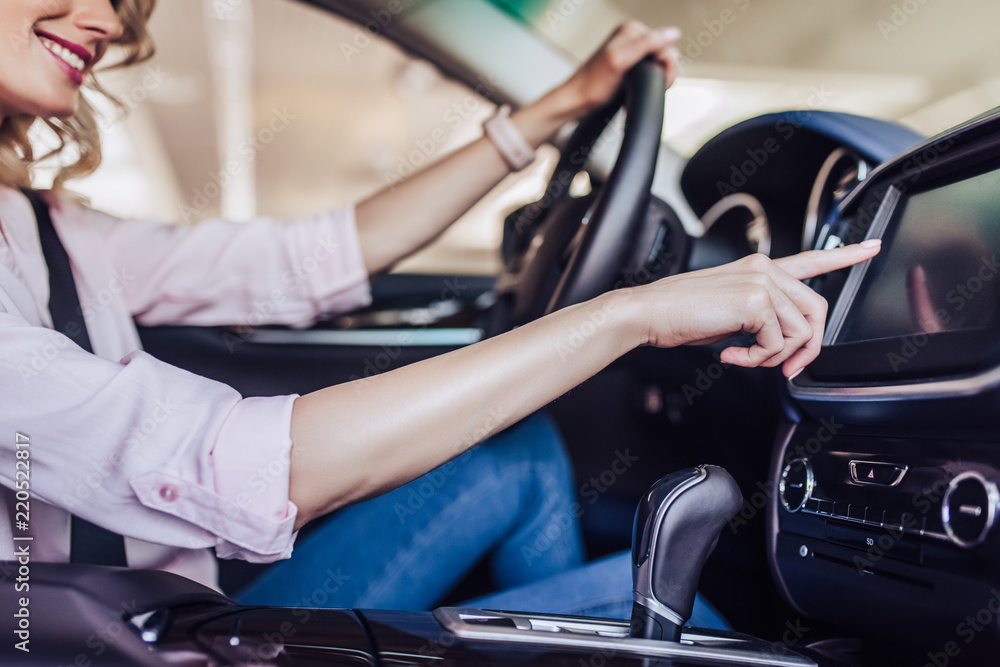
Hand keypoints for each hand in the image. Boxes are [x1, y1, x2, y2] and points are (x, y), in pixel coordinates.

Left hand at [554, 21, 681, 118]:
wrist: (576, 101)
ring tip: (639, 87)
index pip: (666, 42)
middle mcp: (631, 36)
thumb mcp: (620, 62)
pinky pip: (650, 70)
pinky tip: (637, 87)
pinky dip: (648, 80)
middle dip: (662, 72)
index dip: (667, 64)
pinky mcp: (629, 64)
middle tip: (646, 84)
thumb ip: (646, 44)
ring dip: (656, 78)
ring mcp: (630, 50)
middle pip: (664, 52)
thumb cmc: (592, 86)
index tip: (658, 80)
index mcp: (631, 29)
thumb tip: (673, 33)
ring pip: (659, 63)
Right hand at [634, 241, 881, 377]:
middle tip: (785, 368)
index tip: (871, 249)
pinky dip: (756, 361)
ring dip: (773, 358)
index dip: (846, 255)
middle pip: (815, 310)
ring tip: (744, 359)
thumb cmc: (679, 315)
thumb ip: (760, 319)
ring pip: (799, 332)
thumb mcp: (729, 313)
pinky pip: (776, 344)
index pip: (812, 259)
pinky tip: (730, 355)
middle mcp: (765, 268)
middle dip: (807, 347)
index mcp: (759, 267)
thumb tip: (781, 345)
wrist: (649, 312)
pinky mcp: (756, 302)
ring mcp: (762, 282)